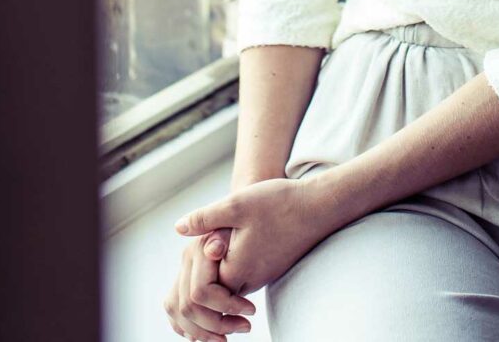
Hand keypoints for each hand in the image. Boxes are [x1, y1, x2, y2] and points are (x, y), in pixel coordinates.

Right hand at [163, 228, 256, 339]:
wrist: (268, 217)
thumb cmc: (258, 222)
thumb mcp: (244, 226)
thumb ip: (223, 238)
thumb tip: (213, 250)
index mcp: (198, 247)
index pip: (200, 291)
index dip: (226, 305)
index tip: (251, 310)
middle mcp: (187, 260)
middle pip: (189, 307)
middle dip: (218, 323)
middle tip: (246, 326)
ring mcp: (183, 272)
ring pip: (180, 314)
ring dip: (204, 331)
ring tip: (230, 335)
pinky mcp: (183, 284)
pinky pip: (176, 313)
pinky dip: (190, 328)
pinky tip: (208, 335)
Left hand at [174, 177, 334, 297]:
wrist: (319, 207)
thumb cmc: (279, 204)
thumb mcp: (236, 205)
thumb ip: (205, 218)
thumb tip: (179, 228)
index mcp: (236, 271)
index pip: (200, 290)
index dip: (193, 269)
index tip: (200, 245)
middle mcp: (248, 282)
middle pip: (212, 294)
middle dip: (202, 273)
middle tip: (203, 245)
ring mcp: (260, 277)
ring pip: (226, 286)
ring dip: (215, 270)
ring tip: (215, 241)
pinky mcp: (269, 269)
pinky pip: (241, 277)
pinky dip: (231, 264)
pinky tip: (234, 240)